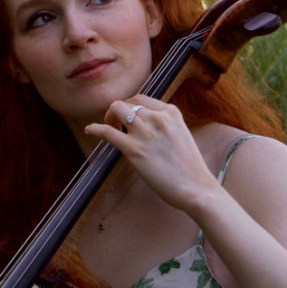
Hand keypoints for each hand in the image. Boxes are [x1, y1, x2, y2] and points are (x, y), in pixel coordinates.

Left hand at [88, 97, 221, 213]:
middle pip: (128, 102)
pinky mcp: (135, 150)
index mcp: (171, 113)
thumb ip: (165, 126)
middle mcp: (158, 118)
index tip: (126, 118)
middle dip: (118, 111)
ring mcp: (146, 133)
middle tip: (115, 124)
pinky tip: (90, 130)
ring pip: (117, 110)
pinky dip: (95, 129)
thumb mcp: (181, 135)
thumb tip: (146, 126)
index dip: (130, 107)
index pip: (142, 99)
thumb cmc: (189, 168)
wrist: (196, 187)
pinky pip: (107, 132)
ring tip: (109, 129)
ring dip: (109, 118)